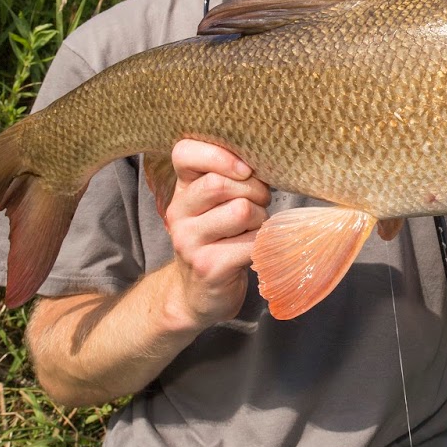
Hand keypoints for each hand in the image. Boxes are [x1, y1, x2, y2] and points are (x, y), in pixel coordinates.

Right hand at [160, 138, 269, 328]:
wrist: (199, 294)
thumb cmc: (219, 239)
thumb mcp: (216, 204)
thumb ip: (230, 178)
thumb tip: (268, 159)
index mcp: (181, 190)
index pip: (184, 153)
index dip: (219, 155)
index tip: (245, 169)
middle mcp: (178, 213)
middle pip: (221, 183)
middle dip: (254, 190)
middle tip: (260, 204)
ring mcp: (189, 241)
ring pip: (242, 210)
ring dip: (261, 218)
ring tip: (256, 228)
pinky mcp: (208, 266)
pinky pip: (252, 242)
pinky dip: (264, 243)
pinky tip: (256, 249)